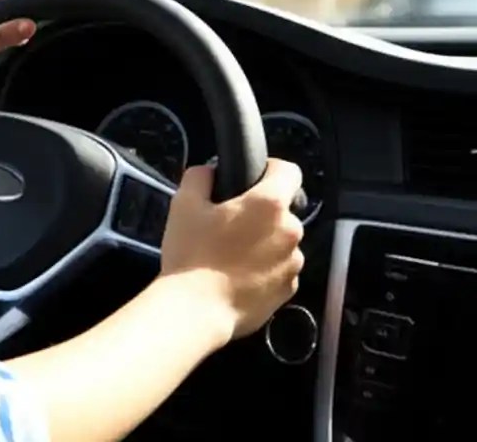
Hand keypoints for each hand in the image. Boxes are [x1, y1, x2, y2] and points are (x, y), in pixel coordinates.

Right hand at [158, 159, 305, 342]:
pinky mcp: (289, 289)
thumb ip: (200, 177)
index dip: (271, 168)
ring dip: (264, 243)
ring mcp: (293, 263)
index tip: (254, 177)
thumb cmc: (191, 255)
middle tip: (228, 224)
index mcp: (268, 204)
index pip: (288, 170)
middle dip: (260, 214)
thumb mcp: (184, 204)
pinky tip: (237, 276)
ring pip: (281, 241)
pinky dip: (264, 269)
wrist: (196, 309)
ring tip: (230, 255)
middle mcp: (290, 231)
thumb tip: (210, 172)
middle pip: (282, 210)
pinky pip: (280, 269)